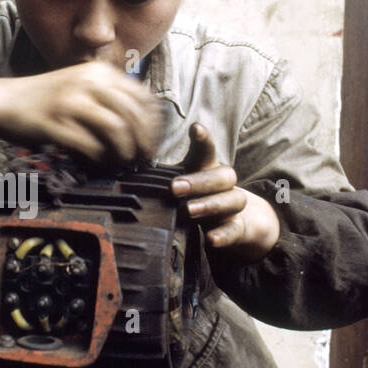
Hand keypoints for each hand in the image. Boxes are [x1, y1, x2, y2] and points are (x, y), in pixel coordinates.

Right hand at [0, 61, 161, 164]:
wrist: (2, 100)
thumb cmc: (45, 98)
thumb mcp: (80, 84)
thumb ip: (108, 94)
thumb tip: (143, 117)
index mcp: (98, 72)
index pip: (142, 97)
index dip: (153, 124)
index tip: (153, 141)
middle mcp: (87, 82)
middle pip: (132, 113)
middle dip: (144, 141)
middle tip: (144, 158)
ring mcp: (69, 101)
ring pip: (115, 128)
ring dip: (125, 151)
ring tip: (125, 162)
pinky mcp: (54, 123)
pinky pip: (88, 144)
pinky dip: (100, 158)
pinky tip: (101, 164)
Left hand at [172, 123, 280, 264]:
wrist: (230, 225)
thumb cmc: (196, 199)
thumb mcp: (180, 186)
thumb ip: (161, 179)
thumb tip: (130, 168)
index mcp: (208, 169)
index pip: (207, 151)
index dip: (203, 139)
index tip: (195, 128)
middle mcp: (224, 186)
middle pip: (223, 176)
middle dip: (199, 181)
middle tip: (175, 187)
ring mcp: (232, 207)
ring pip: (233, 200)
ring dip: (210, 204)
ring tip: (188, 210)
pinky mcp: (236, 229)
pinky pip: (234, 231)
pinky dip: (223, 235)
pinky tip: (211, 239)